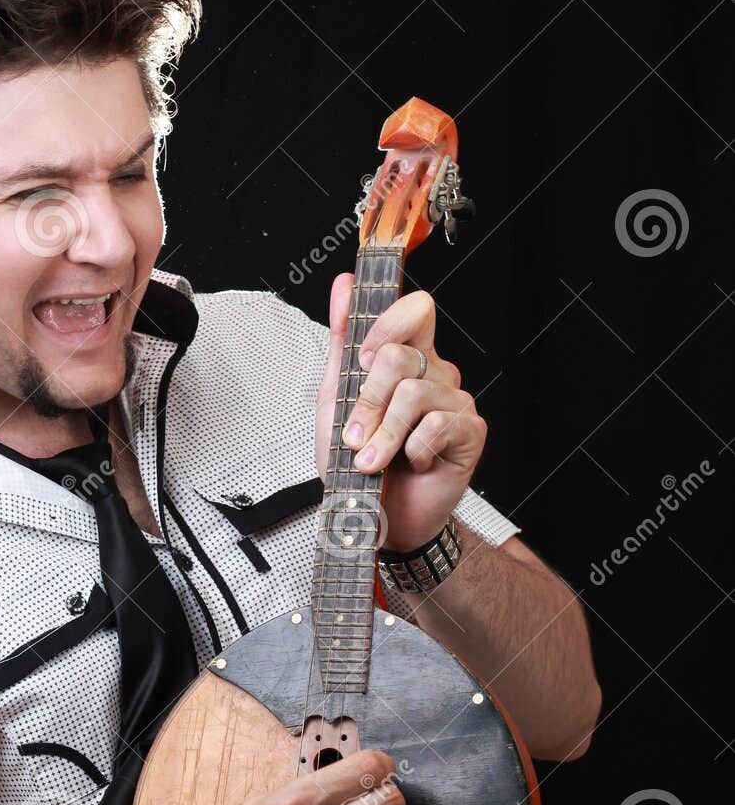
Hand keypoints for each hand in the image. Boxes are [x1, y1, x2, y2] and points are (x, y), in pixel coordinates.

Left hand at [315, 273, 486, 550]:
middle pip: (403, 353)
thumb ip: (341, 342)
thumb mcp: (336, 400)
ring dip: (383, 434)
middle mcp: (434, 374)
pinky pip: (436, 425)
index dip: (387, 323)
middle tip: (355, 434)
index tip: (362, 356)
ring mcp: (454, 401)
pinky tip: (410, 463)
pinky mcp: (469, 431)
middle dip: (368, 399)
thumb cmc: (358, 465)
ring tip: (371, 461)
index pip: (414, 310)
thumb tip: (343, 286)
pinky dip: (412, 449)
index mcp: (407, 359)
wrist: (376, 518)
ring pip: (413, 394)